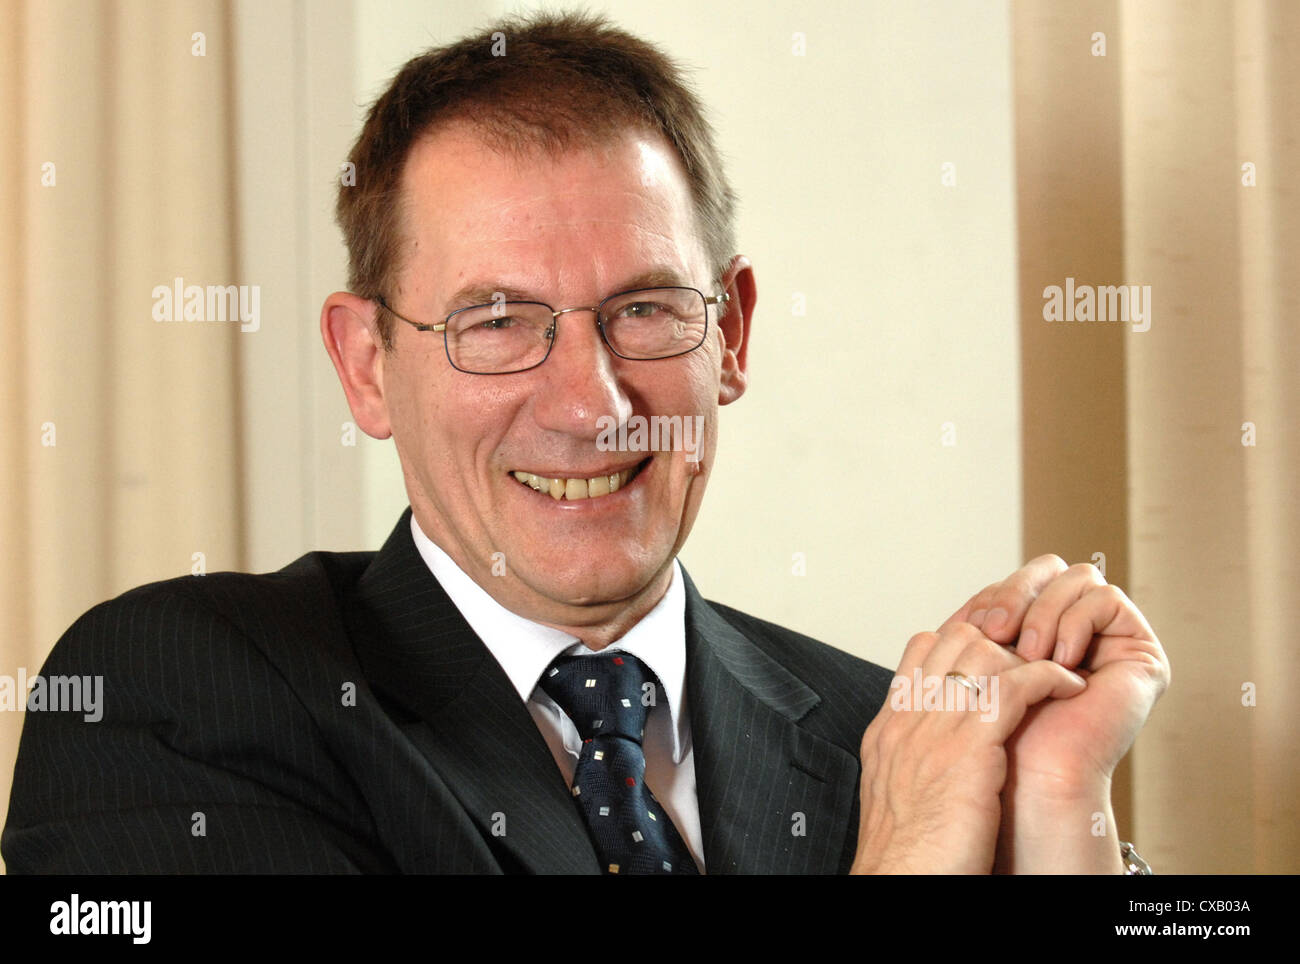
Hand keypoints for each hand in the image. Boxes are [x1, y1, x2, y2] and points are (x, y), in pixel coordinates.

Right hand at [851, 620, 1086, 873]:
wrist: (901, 884)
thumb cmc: (909, 856)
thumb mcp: (899, 794)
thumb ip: (917, 761)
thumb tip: (940, 753)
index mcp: (889, 729)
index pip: (922, 649)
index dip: (966, 643)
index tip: (999, 661)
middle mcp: (909, 719)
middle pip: (954, 638)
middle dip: (1001, 641)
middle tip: (1035, 662)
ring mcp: (935, 729)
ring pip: (985, 652)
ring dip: (1029, 656)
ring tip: (1056, 674)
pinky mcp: (970, 748)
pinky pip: (1016, 686)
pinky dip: (1050, 677)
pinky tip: (1069, 686)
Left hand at [944, 556, 1170, 870]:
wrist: (1027, 793)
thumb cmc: (993, 746)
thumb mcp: (965, 679)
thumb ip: (964, 642)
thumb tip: (947, 614)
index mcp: (1034, 640)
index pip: (1015, 584)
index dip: (991, 596)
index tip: (972, 623)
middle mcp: (1073, 637)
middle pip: (1046, 570)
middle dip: (1014, 594)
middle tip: (997, 629)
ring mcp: (1108, 645)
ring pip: (1075, 577)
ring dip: (1043, 611)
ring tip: (1028, 654)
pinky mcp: (1140, 657)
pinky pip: (1109, 599)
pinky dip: (1077, 620)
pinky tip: (1061, 658)